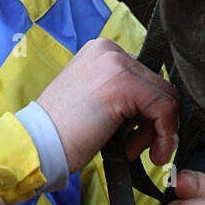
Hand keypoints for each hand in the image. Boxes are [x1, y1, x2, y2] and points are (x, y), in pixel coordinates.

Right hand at [35, 38, 177, 174]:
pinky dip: (166, 134)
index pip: (145, 77)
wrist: (39, 143)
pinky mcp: (124, 84)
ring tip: (135, 150)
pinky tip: (152, 154)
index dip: (147, 111)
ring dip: (160, 131)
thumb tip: (157, 108)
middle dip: (154, 123)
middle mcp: (110, 50)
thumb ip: (122, 95)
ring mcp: (117, 64)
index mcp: (102, 51)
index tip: (136, 136)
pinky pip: (164, 108)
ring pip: (165, 97)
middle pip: (157, 86)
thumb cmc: (63, 130)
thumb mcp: (95, 100)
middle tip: (135, 147)